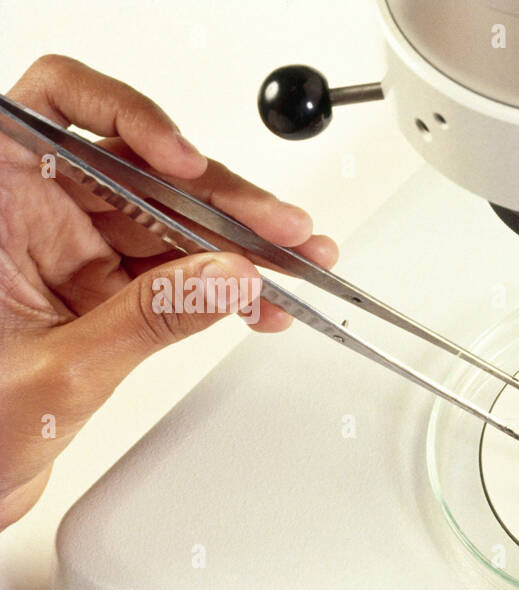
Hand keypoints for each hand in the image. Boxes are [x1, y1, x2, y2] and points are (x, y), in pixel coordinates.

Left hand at [0, 56, 337, 528]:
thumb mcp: (62, 370)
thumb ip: (148, 320)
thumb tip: (225, 279)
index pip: (55, 106)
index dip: (127, 117)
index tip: (182, 160)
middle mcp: (36, 213)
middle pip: (141, 170)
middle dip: (221, 198)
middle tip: (280, 228)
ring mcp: (76, 251)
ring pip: (175, 220)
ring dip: (243, 242)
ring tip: (297, 262)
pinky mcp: (110, 290)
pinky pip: (183, 272)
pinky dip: (228, 286)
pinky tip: (263, 301)